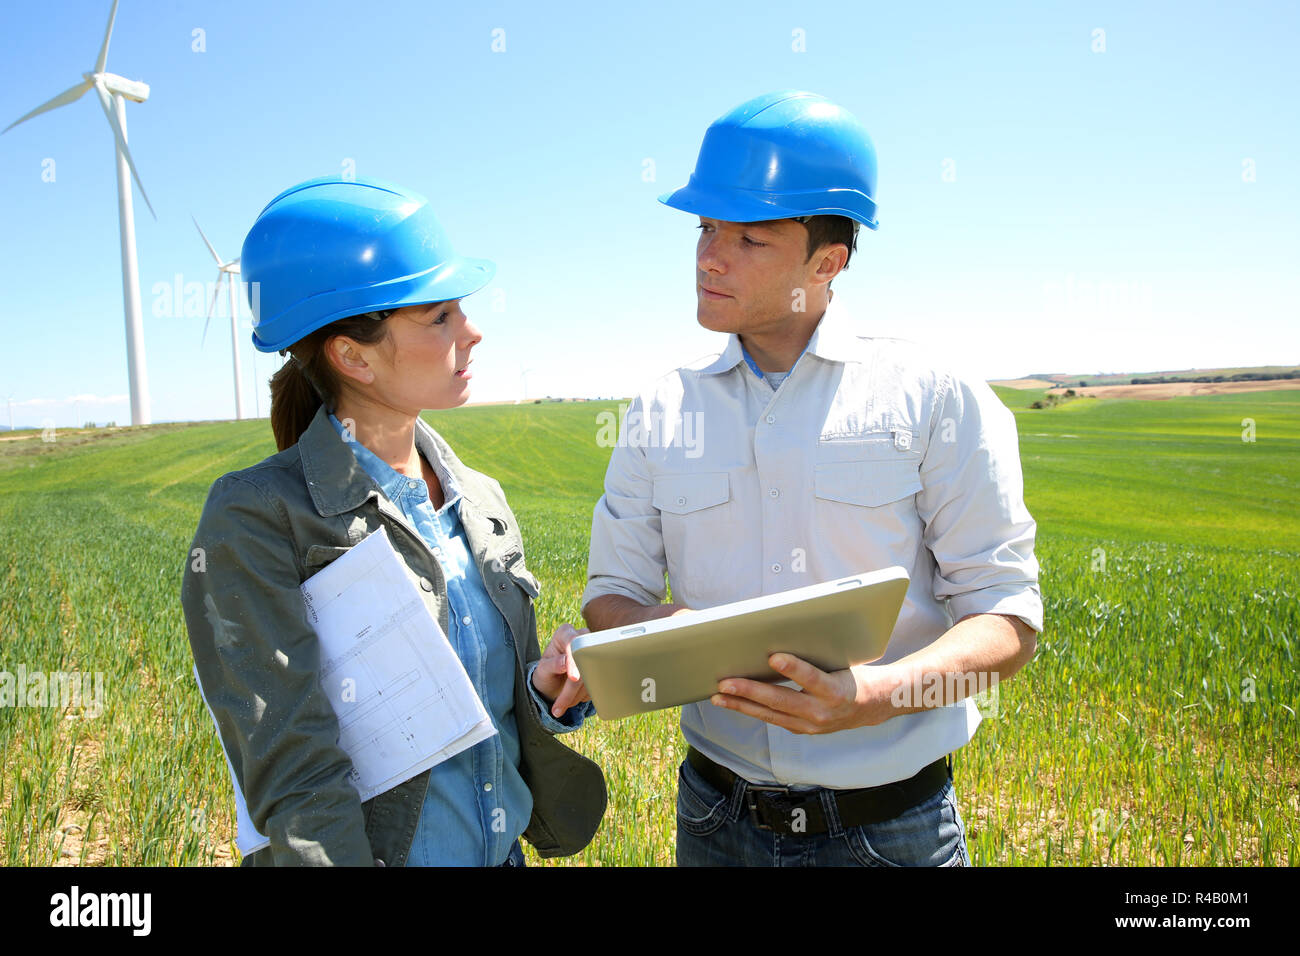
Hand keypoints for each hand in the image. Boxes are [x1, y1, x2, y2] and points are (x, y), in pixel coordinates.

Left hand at [531, 623, 590, 717]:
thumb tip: (565, 662)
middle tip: (560, 705)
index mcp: (565, 633)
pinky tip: (573, 697)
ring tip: (562, 703)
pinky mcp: (602, 667)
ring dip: (578, 694)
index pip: (574, 643)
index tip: (574, 678)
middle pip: (585, 661)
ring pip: (593, 675)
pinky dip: (585, 696)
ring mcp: (594, 651)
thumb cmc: (546, 674)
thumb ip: (552, 664)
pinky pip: (599, 683)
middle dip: (574, 685)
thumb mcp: (543, 671)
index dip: (575, 660)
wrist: (554, 685)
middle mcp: (582, 637)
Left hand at [710, 654, 896, 733]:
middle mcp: (822, 712)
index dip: (793, 668)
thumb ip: (814, 657)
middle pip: (781, 700)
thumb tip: (780, 640)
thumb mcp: (840, 662)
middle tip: (725, 682)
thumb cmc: (851, 675)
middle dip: (750, 691)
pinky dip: (752, 710)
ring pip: (770, 714)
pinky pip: (772, 719)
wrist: (870, 706)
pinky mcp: (802, 730)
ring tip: (718, 696)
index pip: (812, 678)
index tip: (773, 657)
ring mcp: (811, 725)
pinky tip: (733, 702)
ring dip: (741, 705)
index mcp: (836, 691)